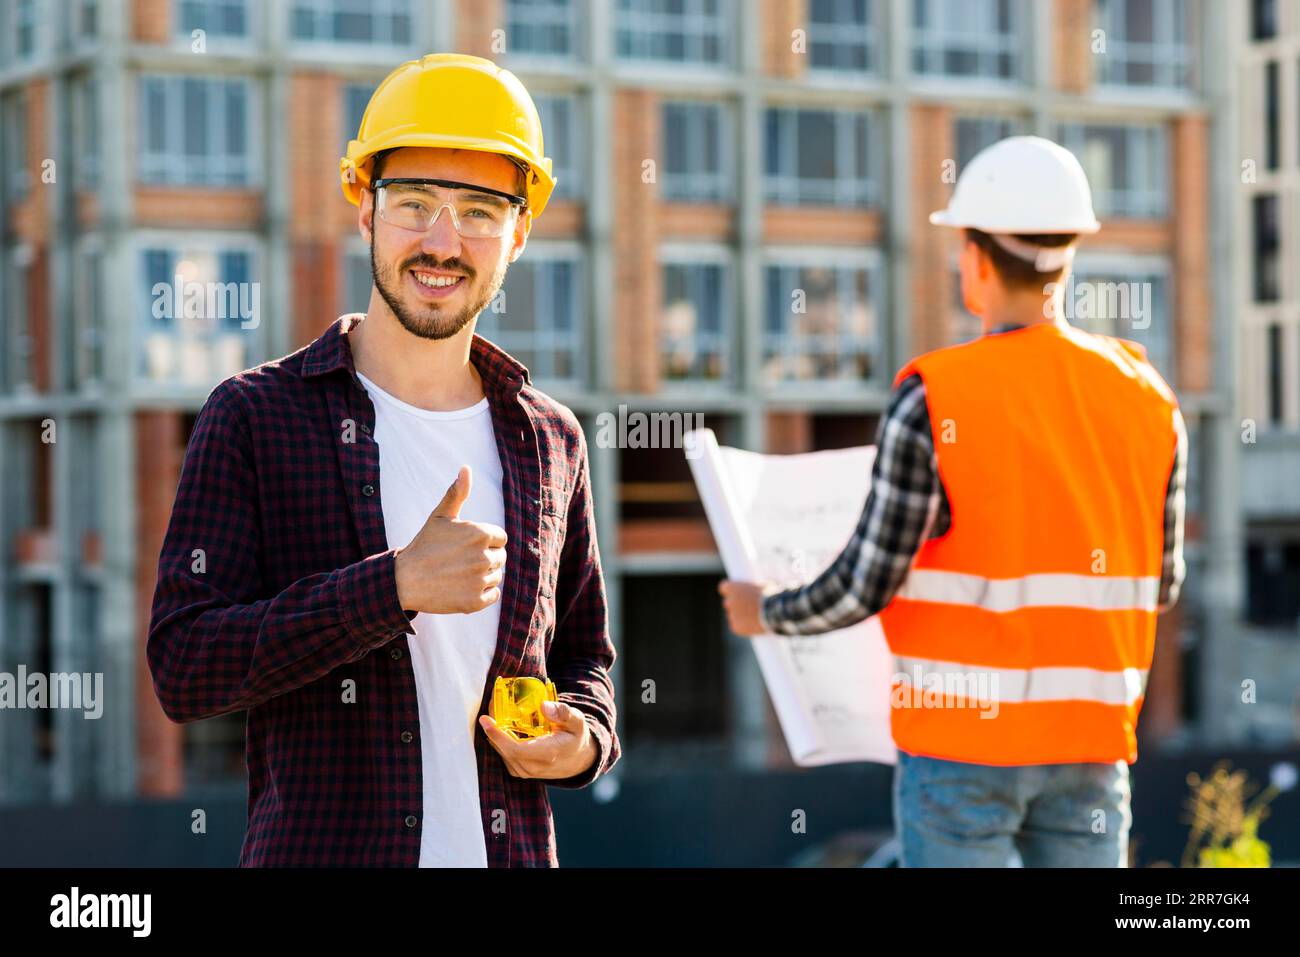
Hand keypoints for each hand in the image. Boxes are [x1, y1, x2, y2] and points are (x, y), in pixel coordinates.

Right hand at [394, 465, 507, 614]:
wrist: (404, 580)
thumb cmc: (424, 545)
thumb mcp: (440, 516)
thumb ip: (457, 493)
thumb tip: (466, 468)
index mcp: (481, 533)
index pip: (500, 538)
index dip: (484, 541)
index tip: (465, 546)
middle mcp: (484, 556)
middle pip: (499, 557)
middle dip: (484, 558)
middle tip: (459, 561)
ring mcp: (480, 580)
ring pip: (496, 576)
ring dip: (482, 576)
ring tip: (459, 574)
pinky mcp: (476, 602)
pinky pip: (493, 595)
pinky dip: (481, 594)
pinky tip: (462, 588)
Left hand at [479, 698, 595, 779]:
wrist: (577, 760)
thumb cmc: (575, 737)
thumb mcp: (576, 721)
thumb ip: (563, 712)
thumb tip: (544, 706)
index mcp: (548, 754)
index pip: (515, 749)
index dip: (497, 735)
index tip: (486, 720)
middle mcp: (534, 766)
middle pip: (504, 750)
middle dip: (492, 730)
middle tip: (488, 710)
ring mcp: (526, 771)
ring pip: (502, 753)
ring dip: (494, 735)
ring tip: (492, 715)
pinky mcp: (520, 771)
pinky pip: (504, 756)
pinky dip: (499, 742)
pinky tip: (499, 728)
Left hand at [718, 579, 774, 636]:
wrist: (776, 611)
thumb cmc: (771, 595)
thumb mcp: (763, 585)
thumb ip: (754, 588)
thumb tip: (757, 590)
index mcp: (732, 588)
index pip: (724, 587)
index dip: (731, 591)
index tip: (737, 593)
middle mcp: (729, 601)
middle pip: (728, 603)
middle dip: (736, 605)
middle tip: (748, 607)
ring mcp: (732, 615)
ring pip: (733, 616)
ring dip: (741, 616)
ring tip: (755, 618)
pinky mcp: (736, 627)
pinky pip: (738, 627)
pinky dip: (744, 627)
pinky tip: (755, 625)